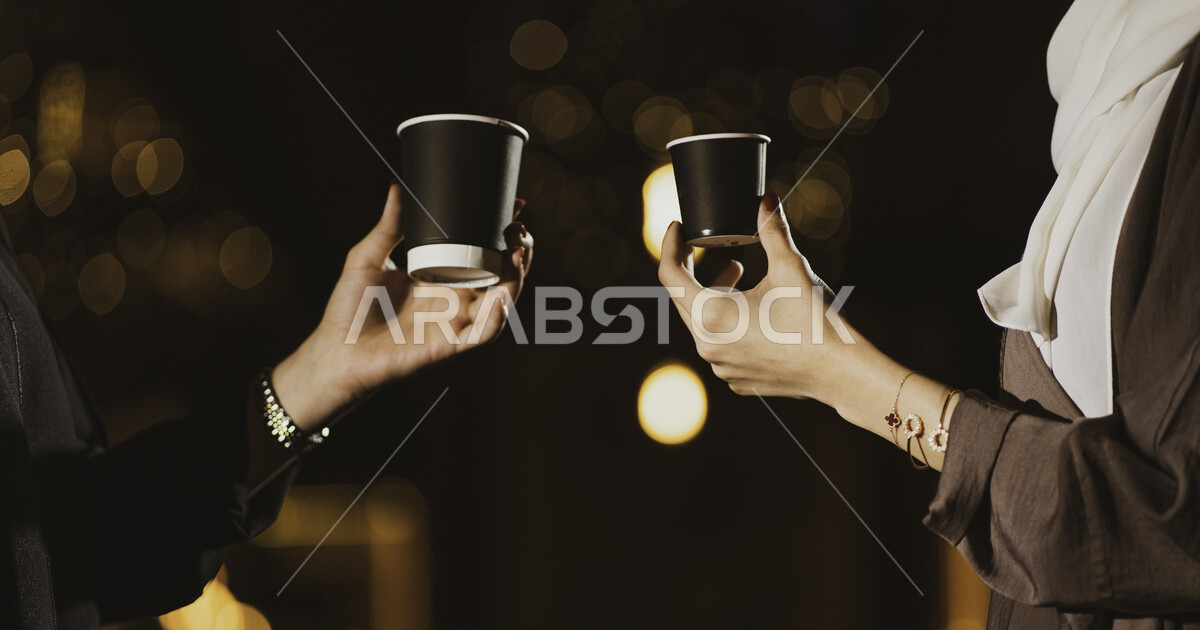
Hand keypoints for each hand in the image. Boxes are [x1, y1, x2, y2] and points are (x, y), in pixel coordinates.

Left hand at [272, 183, 532, 429]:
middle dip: (520, 250)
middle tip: (519, 228)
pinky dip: (498, 315)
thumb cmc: (350, 308)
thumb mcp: (367, 257)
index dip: (503, 231)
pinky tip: (501, 295)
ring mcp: (456, 322)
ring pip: (502, 301)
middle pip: (502, 274)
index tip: (516, 206)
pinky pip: (484, 332)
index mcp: (441, 276)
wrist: (336, 350)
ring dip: (517, 278)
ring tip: (519, 251)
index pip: (483, 251)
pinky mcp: (450, 344)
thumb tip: (396, 187)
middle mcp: (455, 298)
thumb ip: (388, 226)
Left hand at [657, 190, 868, 402]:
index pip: (670, 275)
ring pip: (703, 324)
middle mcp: (708, 345)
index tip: (677, 229)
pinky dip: (728, 325)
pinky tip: (752, 314)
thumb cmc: (814, 319)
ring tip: (739, 275)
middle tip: (705, 248)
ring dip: (713, 296)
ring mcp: (721, 367)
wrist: (842, 371)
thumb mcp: (790, 267)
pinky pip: (721, 347)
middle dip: (692, 270)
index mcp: (711, 315)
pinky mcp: (738, 380)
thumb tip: (766, 198)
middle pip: (683, 300)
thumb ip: (772, 230)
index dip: (670, 246)